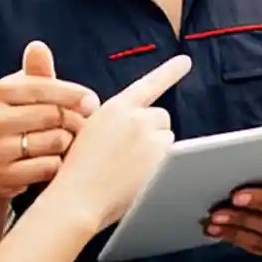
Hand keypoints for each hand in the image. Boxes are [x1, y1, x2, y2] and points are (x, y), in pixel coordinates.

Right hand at [0, 40, 100, 199]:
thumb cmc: (21, 117)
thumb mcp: (27, 91)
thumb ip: (38, 71)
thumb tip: (38, 46)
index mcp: (4, 90)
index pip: (48, 88)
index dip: (75, 95)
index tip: (93, 103)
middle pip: (55, 116)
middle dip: (76, 121)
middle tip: (82, 126)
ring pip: (55, 142)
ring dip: (69, 144)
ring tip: (68, 142)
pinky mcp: (4, 177)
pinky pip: (49, 168)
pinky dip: (59, 165)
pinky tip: (58, 162)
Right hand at [50, 55, 191, 229]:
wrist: (76, 200)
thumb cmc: (76, 171)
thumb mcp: (88, 132)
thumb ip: (114, 122)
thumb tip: (135, 123)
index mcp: (116, 108)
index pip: (149, 84)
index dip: (169, 71)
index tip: (185, 61)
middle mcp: (137, 119)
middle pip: (161, 117)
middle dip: (152, 131)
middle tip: (130, 152)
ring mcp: (151, 140)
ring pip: (167, 138)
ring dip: (156, 149)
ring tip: (130, 168)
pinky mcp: (162, 162)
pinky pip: (172, 159)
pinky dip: (161, 166)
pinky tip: (139, 179)